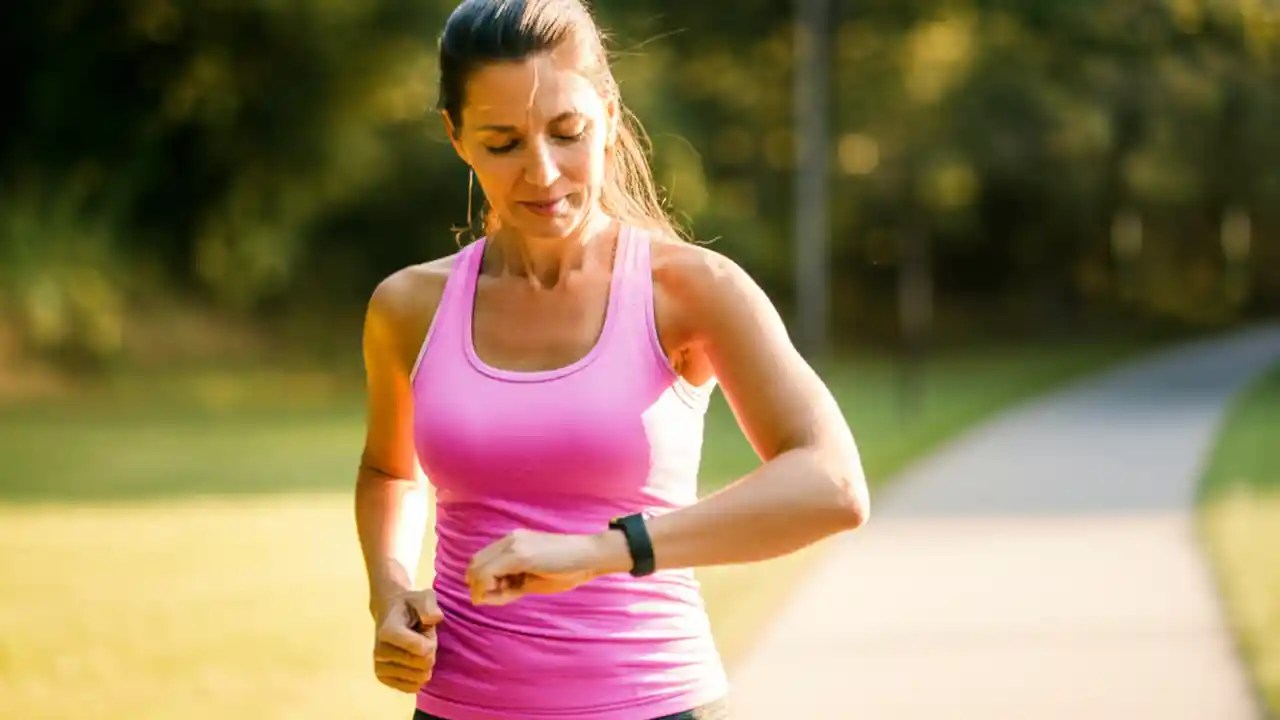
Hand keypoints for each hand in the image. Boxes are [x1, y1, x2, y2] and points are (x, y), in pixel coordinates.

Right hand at [372, 588, 443, 692]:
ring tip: (416, 649)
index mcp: (388, 631)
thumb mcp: (423, 597)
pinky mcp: (383, 678)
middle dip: (429, 651)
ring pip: (418, 677)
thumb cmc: (410, 606)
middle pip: (422, 663)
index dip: (431, 641)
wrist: (390, 614)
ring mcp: (379, 667)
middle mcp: (379, 651)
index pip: (421, 649)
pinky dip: (418, 677)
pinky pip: (410, 688)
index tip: (425, 629)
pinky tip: (413, 664)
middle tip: (421, 638)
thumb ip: (429, 605)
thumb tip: (432, 619)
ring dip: (424, 664)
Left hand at [466, 528, 629, 605]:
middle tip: (499, 599)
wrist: (590, 555)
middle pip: (474, 564)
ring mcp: (512, 545)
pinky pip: (489, 573)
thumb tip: (492, 592)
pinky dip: (490, 589)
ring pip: (478, 569)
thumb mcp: (534, 578)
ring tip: (507, 597)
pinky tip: (509, 595)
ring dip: (484, 588)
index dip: (482, 582)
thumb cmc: (569, 568)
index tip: (500, 596)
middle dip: (479, 586)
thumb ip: (513, 582)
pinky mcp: (519, 554)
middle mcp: (509, 540)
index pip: (482, 561)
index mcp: (512, 542)